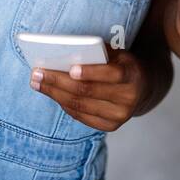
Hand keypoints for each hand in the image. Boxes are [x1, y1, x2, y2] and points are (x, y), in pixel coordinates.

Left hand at [30, 49, 149, 131]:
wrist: (141, 86)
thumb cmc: (121, 64)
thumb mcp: (117, 54)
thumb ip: (97, 53)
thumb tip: (64, 53)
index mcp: (132, 75)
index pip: (111, 74)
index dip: (91, 72)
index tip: (70, 68)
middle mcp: (128, 98)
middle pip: (87, 92)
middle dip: (58, 82)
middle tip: (37, 73)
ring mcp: (119, 116)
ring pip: (80, 105)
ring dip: (55, 94)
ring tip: (38, 83)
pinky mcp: (110, 126)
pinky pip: (81, 116)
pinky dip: (64, 105)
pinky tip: (53, 94)